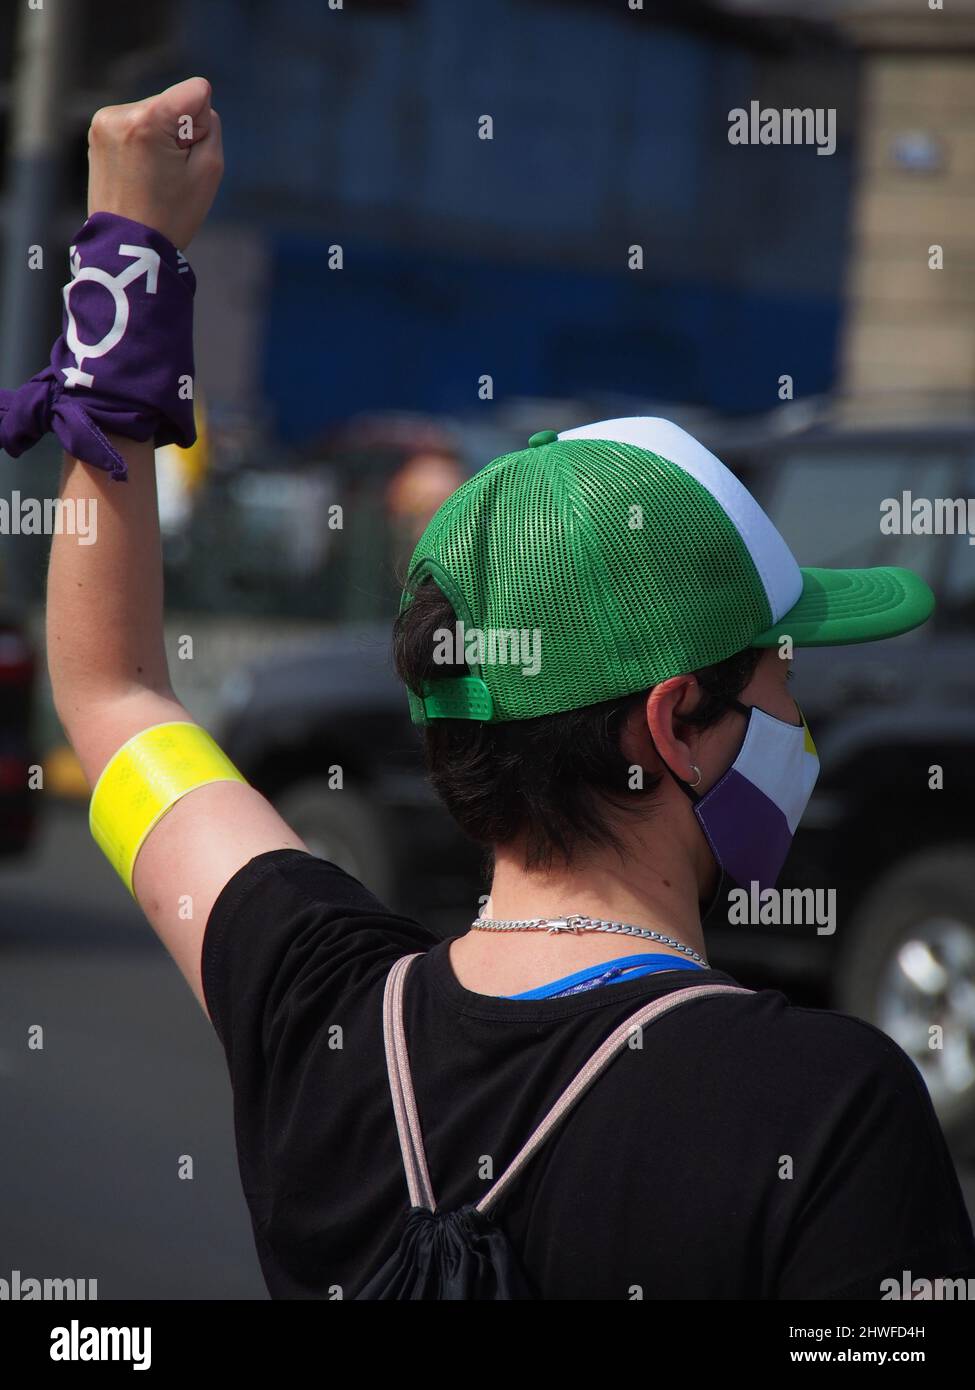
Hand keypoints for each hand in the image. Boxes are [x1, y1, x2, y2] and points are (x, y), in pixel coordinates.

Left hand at [87, 76, 222, 249]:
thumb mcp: (209, 170)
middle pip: (174, 102)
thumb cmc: (172, 214)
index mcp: (146, 120)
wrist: (129, 246)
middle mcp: (119, 112)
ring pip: (155, 113)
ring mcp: (103, 121)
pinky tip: (140, 173)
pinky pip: (137, 124)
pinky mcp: (98, 132)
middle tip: (168, 174)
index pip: (197, 90)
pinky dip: (144, 144)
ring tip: (153, 176)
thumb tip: (195, 107)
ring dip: (161, 139)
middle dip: (179, 133)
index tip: (185, 156)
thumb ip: (211, 126)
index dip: (202, 125)